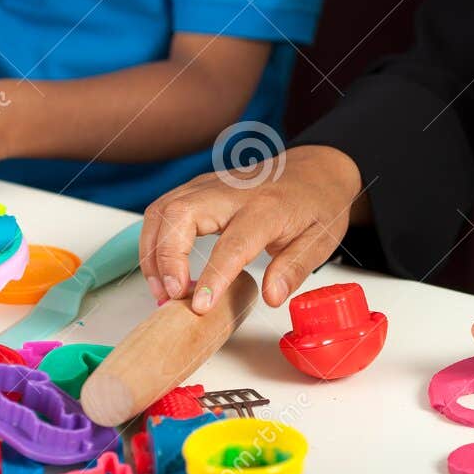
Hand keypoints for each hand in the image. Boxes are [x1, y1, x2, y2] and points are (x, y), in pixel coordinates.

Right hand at [141, 144, 364, 311]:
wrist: (316, 167)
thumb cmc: (318, 204)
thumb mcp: (321, 241)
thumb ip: (295, 269)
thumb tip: (272, 297)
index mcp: (267, 207)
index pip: (232, 243)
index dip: (213, 276)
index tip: (199, 306)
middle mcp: (232, 192)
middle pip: (181, 214)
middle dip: (165, 258)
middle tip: (171, 296)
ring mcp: (211, 185)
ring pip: (163, 209)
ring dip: (152, 251)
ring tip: (162, 290)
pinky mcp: (199, 187)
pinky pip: (164, 208)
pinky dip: (153, 239)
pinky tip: (162, 269)